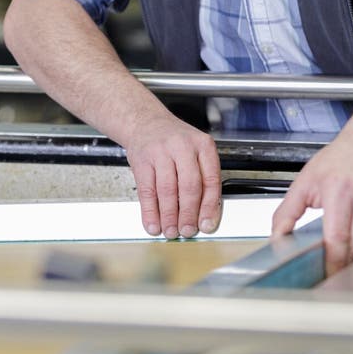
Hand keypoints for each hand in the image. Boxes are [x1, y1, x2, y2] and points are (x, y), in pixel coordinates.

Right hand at [125, 113, 221, 239]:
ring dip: (169, 216)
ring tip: (171, 231)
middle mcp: (182, 146)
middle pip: (190, 186)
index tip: (207, 224)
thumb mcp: (196, 150)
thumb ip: (203, 178)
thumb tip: (206, 215)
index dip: (209, 206)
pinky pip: (147, 191)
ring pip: (167, 190)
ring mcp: (160, 152)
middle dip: (188, 214)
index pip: (210, 179)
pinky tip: (153, 224)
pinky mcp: (142, 160)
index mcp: (202, 145)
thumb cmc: (174, 140)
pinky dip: (150, 212)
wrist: (145, 121)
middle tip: (188, 230)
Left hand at [271, 134, 352, 274]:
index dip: (332, 260)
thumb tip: (277, 236)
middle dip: (343, 259)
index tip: (325, 271)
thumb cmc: (337, 161)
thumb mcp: (304, 181)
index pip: (337, 238)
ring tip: (344, 240)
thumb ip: (287, 212)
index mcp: (338, 189)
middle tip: (332, 262)